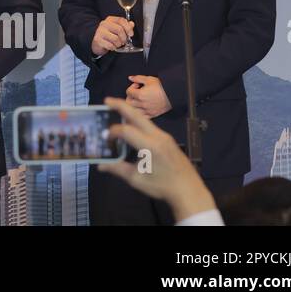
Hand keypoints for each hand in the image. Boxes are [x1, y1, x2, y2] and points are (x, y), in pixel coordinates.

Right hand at [92, 15, 133, 55]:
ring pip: (115, 39)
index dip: (128, 27)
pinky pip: (110, 45)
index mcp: (110, 19)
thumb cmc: (110, 35)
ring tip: (117, 44)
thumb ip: (126, 26)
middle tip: (124, 41)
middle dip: (124, 38)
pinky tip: (112, 46)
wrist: (98, 43)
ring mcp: (100, 31)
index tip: (131, 34)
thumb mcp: (118, 29)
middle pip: (119, 29)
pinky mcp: (98, 39)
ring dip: (119, 44)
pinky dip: (113, 48)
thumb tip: (131, 24)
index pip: (121, 20)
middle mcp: (104, 24)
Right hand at [97, 97, 214, 221]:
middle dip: (120, 105)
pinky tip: (132, 127)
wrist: (189, 191)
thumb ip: (118, 169)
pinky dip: (137, 122)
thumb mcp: (138, 180)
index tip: (104, 137)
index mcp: (150, 146)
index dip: (112, 132)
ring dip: (130, 113)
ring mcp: (165, 137)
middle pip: (137, 115)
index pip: (126, 131)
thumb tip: (100, 166)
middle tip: (106, 100)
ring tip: (116, 110)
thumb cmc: (163, 187)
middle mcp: (158, 136)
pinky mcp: (168, 140)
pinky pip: (150, 126)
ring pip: (144, 119)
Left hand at [126, 75, 170, 117]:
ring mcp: (147, 110)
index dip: (132, 87)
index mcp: (140, 95)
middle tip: (135, 93)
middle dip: (130, 96)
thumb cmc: (162, 87)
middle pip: (128, 102)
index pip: (128, 92)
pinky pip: (142, 116)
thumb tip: (130, 78)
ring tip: (138, 100)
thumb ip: (138, 78)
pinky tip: (142, 107)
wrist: (174, 94)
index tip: (137, 85)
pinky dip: (140, 112)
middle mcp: (142, 104)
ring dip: (133, 105)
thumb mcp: (149, 79)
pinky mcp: (152, 114)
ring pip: (133, 110)